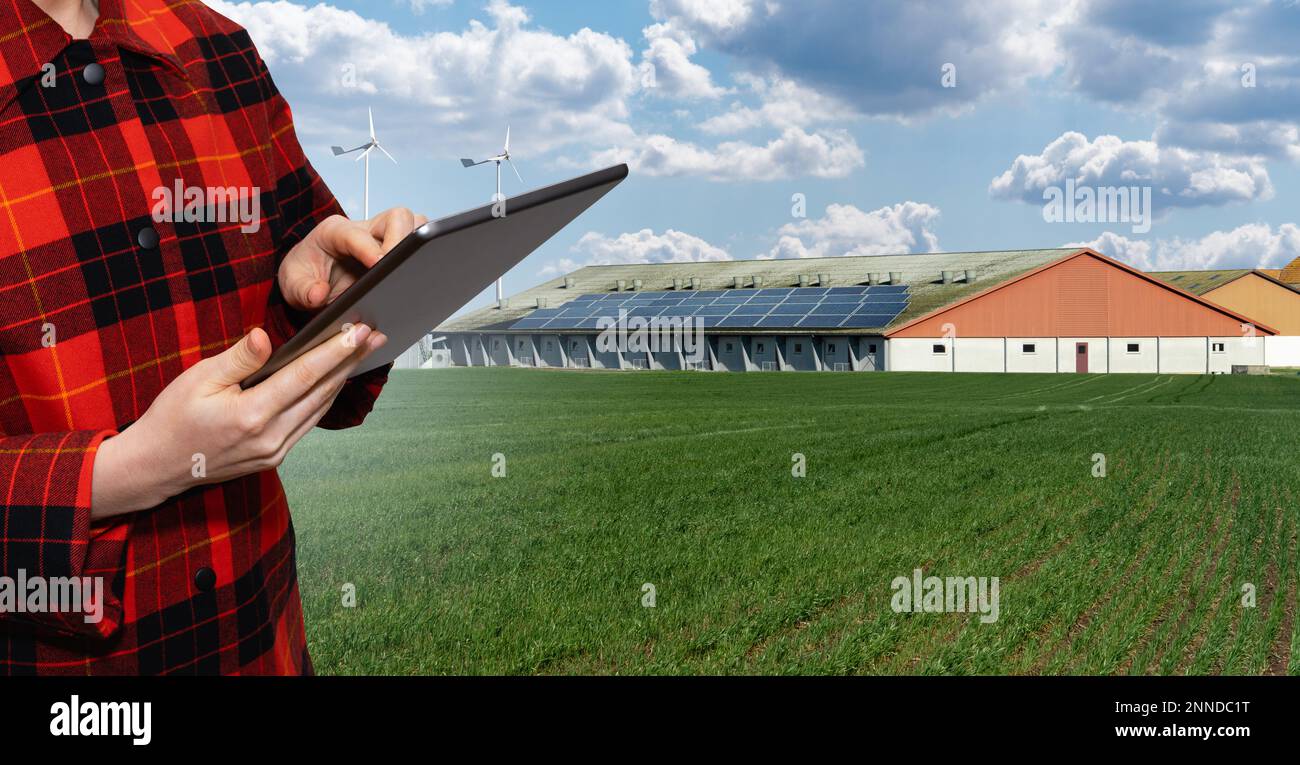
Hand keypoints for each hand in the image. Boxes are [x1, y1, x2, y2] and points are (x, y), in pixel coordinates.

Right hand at [90, 324, 385, 519]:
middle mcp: (270, 438)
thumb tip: (265, 337)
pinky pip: (308, 423)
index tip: (359, 331)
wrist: (157, 466)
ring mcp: (275, 451)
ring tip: (363, 352)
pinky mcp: (274, 458)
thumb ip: (239, 359)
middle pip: (321, 391)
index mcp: (251, 415)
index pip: (304, 376)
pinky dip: (324, 398)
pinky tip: (335, 380)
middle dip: (350, 361)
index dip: (335, 351)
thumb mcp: (198, 379)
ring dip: (343, 379)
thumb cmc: (172, 417)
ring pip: (319, 409)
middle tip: (376, 334)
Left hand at [278, 208, 428, 311]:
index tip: (379, 264)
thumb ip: (302, 291)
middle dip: (402, 240)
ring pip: (414, 224)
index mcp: (334, 232)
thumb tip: (319, 295)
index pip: (357, 234)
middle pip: (396, 217)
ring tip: (411, 270)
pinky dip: (422, 254)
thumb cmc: (305, 277)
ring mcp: (382, 238)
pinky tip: (416, 275)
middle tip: (401, 269)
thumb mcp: (293, 286)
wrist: (312, 280)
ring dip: (417, 244)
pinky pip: (418, 242)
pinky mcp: (395, 249)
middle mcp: (362, 229)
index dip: (370, 248)